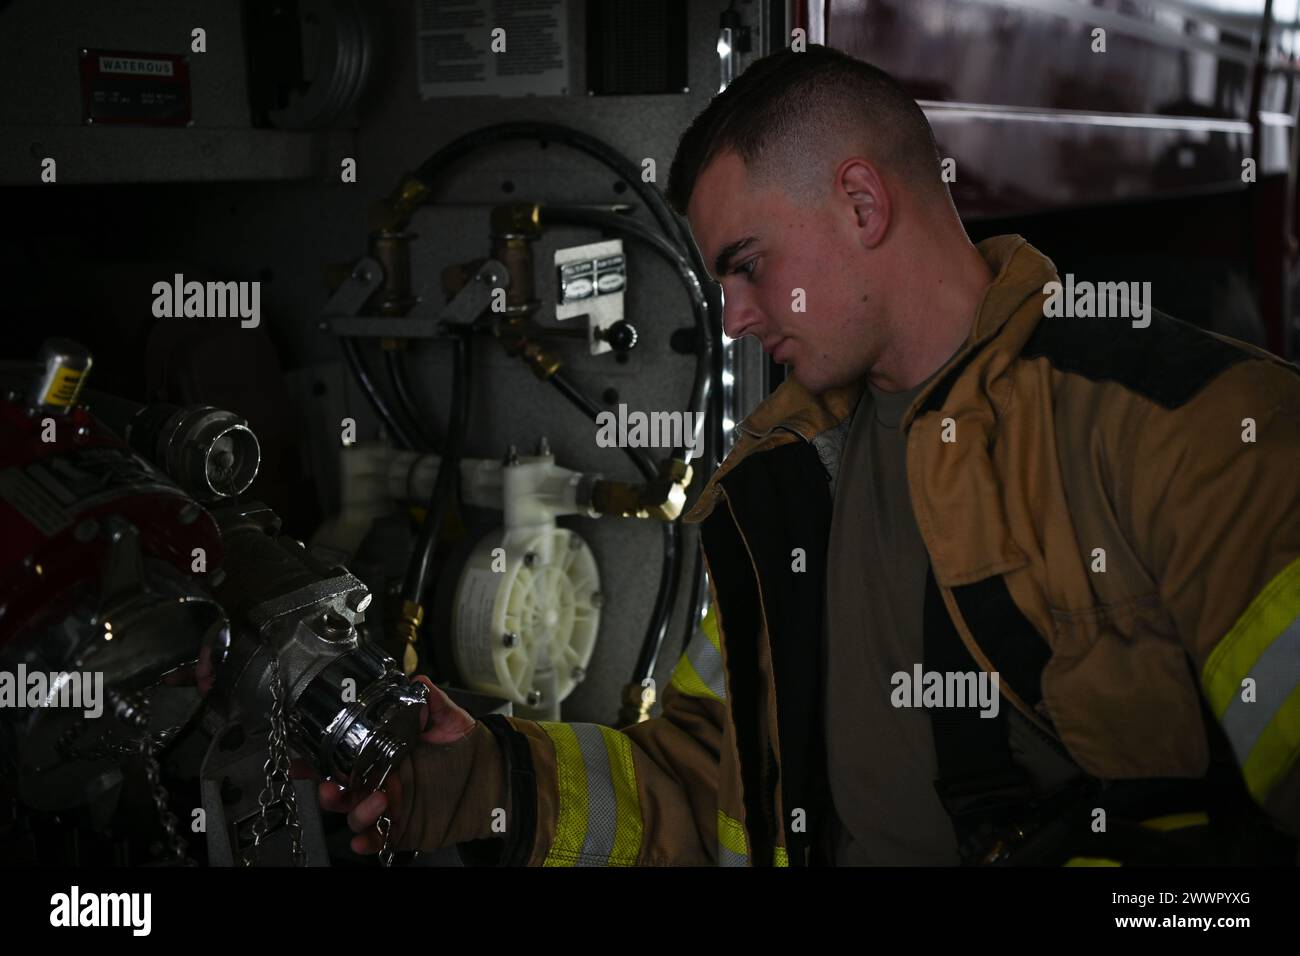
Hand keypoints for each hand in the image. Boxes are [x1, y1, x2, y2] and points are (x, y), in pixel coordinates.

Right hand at [317, 675, 476, 854]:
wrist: (497, 780)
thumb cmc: (471, 750)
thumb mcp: (451, 720)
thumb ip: (432, 702)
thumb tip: (418, 681)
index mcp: (387, 753)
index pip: (346, 755)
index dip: (320, 758)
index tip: (302, 757)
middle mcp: (384, 780)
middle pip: (341, 789)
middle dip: (328, 790)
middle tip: (330, 786)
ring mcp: (392, 806)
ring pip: (356, 814)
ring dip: (355, 811)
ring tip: (374, 800)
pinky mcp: (404, 829)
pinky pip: (377, 840)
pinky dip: (367, 841)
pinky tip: (364, 839)